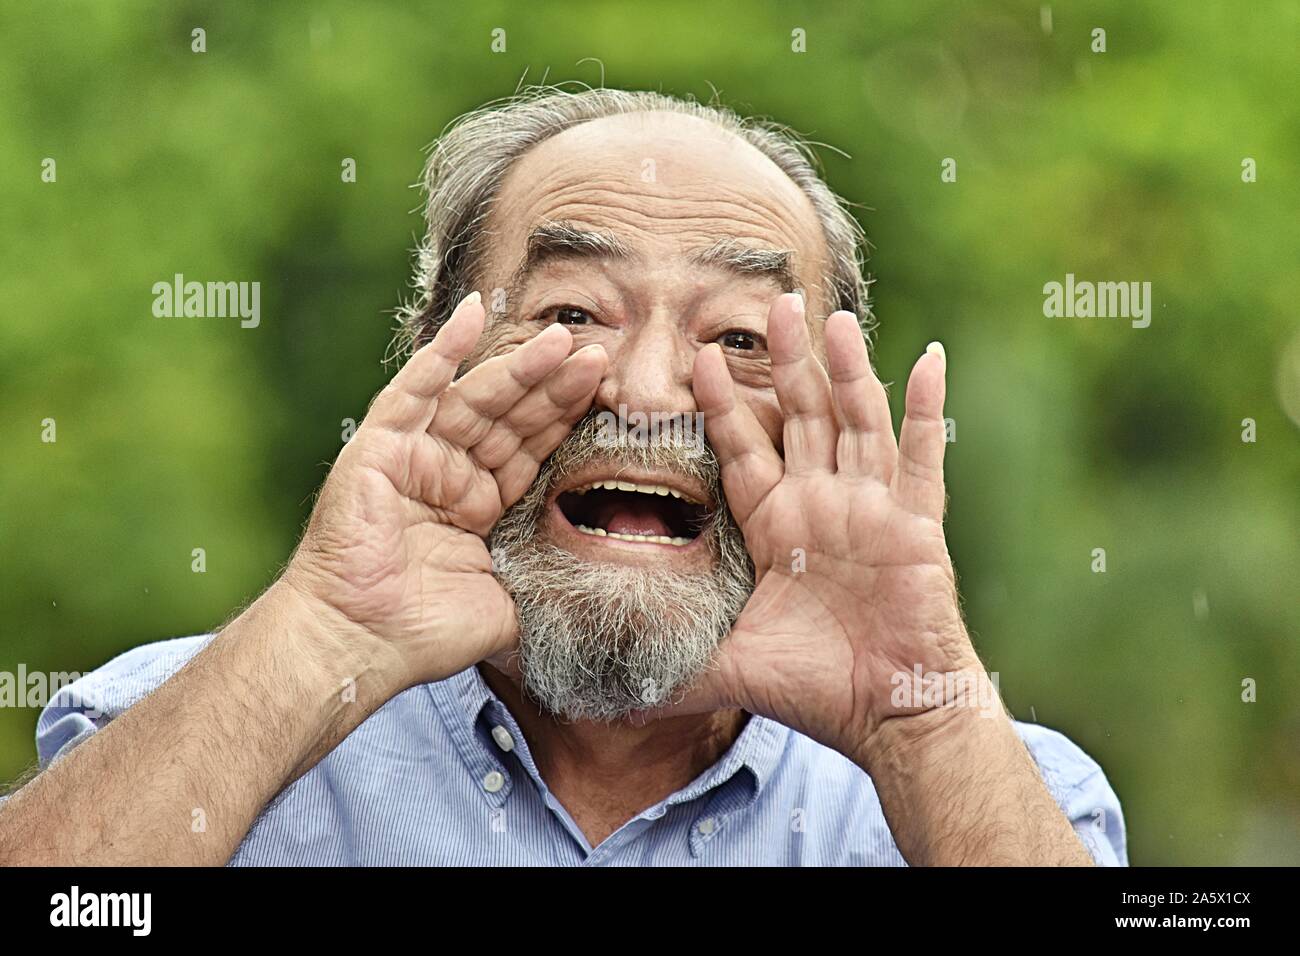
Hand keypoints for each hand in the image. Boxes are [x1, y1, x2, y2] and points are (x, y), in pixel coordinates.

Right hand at [282, 292, 606, 693]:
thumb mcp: (506, 602)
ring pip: (476, 398)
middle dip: (556, 387)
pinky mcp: (379, 447)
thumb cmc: (424, 633)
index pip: (532, 451)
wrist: (360, 644)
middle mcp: (448, 474)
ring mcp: (414, 457)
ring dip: (519, 367)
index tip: (609, 395)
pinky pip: (414, 390)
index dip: (568, 421)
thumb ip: (541, 577)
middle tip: (601, 356)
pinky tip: (473, 315)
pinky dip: (442, 351)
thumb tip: (592, 578)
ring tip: (563, 338)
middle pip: (512, 418)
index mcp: (478, 506)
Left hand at [651, 293, 985, 767]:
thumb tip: (604, 697)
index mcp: (776, 524)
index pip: (744, 449)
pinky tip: (929, 357)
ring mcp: (870, 507)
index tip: (697, 358)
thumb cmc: (812, 687)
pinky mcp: (914, 522)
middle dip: (784, 362)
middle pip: (801, 416)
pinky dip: (927, 408)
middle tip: (771, 304)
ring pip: (855, 420)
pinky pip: (922, 456)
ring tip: (829, 316)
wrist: (886, 713)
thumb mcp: (726, 666)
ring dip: (844, 369)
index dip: (723, 404)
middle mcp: (821, 503)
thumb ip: (670, 665)